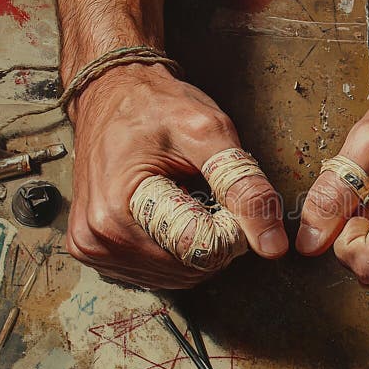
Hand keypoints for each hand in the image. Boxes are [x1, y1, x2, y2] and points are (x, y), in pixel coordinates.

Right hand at [65, 63, 288, 288]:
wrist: (112, 92)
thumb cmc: (155, 105)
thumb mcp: (208, 133)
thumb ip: (244, 186)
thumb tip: (273, 245)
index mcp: (116, 213)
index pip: (200, 252)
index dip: (229, 225)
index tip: (220, 187)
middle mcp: (97, 240)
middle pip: (191, 268)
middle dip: (213, 235)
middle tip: (203, 188)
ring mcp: (94, 249)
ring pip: (179, 275)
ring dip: (196, 242)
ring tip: (183, 194)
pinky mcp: (98, 252)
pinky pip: (159, 270)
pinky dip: (176, 246)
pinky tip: (168, 209)